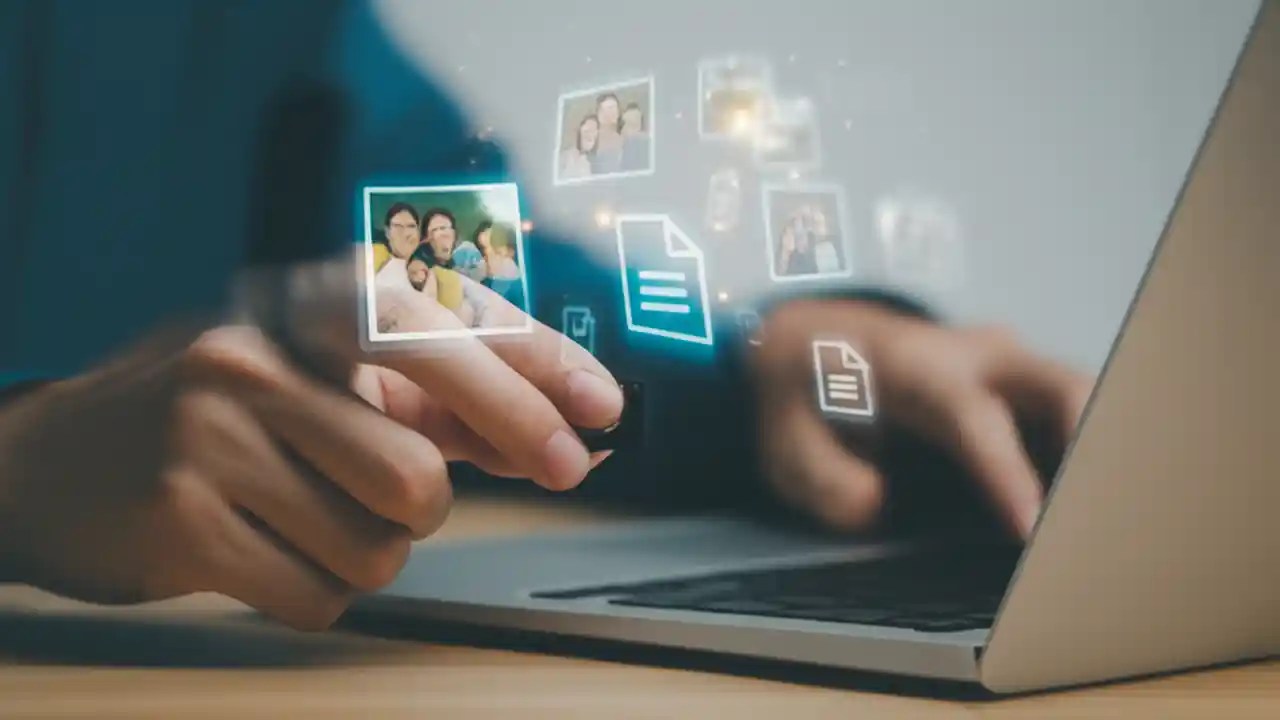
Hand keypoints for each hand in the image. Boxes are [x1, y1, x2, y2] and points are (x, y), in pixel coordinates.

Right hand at [0, 253, 621, 628]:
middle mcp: (258, 352)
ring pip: (379, 542)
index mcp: (304, 301)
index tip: (603, 415)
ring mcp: (211, 435)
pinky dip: (321, 588)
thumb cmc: (227, 412)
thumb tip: (563, 437)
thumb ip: (443, 402)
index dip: (536, 374)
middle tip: (450, 499)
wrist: (65, 457)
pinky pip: (321, 593)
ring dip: (373, 547)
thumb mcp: (327, 377)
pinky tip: (274, 549)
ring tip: (316, 513)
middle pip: (420, 468)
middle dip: (444, 501)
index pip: (447, 326)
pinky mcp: (181, 518)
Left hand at [750, 298, 1091, 538]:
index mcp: (915, 364)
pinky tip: (1083, 506)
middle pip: (1062, 387)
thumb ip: (821, 475)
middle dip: (1092, 449)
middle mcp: (974, 355)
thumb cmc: (804, 389)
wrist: (814, 337)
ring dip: (1099, 456)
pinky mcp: (1021, 384)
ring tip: (1098, 523)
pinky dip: (1087, 454)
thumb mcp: (784, 438)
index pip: (973, 418)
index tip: (1033, 528)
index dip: (1006, 473)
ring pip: (1082, 397)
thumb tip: (875, 505)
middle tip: (1094, 522)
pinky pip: (1074, 412)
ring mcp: (1007, 364)